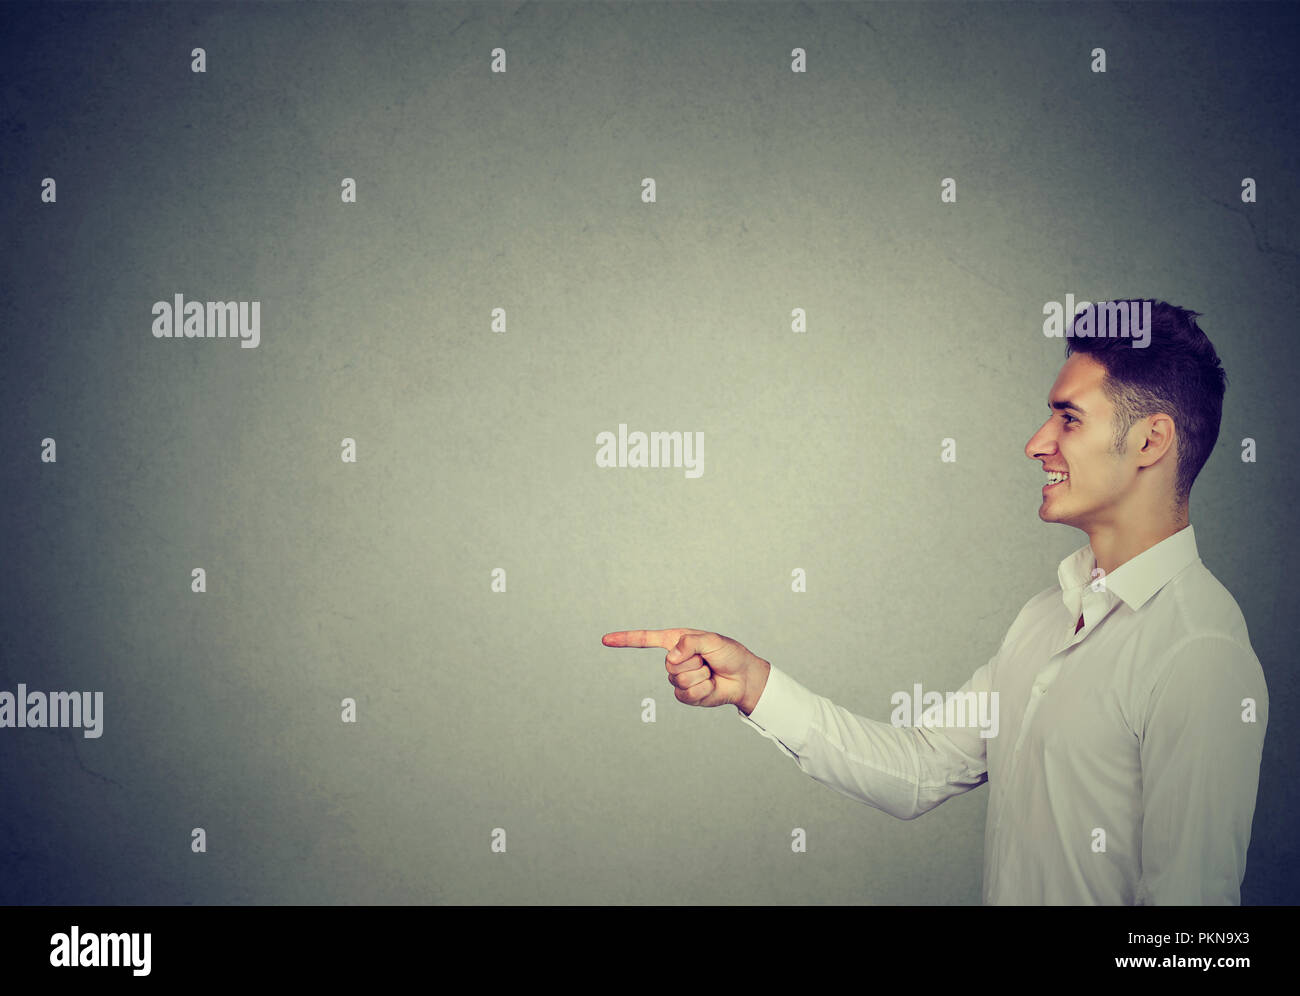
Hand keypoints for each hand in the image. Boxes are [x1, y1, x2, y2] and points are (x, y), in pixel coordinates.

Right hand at [601, 628, 770, 712]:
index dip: (625, 640)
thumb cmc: (728, 653)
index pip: (645, 640)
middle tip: (708, 660)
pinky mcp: (685, 695)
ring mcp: (678, 679)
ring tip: (710, 672)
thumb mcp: (711, 640)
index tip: (605, 640)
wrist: (743, 677)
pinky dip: (702, 689)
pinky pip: (687, 694)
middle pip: (670, 665)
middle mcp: (674, 659)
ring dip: (700, 676)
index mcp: (675, 641)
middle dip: (694, 662)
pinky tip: (710, 685)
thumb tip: (671, 657)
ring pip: (679, 680)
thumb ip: (689, 643)